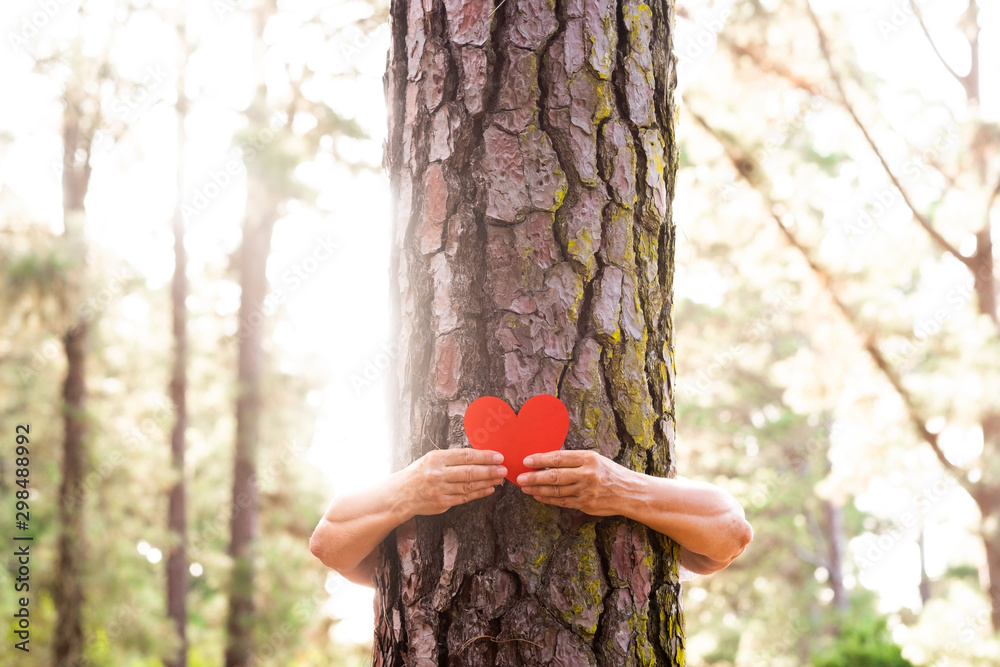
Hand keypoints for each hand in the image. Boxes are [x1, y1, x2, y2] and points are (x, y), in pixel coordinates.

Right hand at [400, 448, 506, 516]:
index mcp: (435, 458)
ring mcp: (440, 490)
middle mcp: (437, 474)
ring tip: (499, 478)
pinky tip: (489, 489)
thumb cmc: (418, 473)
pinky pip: (465, 498)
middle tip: (504, 468)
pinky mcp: (442, 503)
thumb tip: (478, 456)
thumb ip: (451, 458)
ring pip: (469, 486)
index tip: (498, 456)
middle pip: (470, 471)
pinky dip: (479, 493)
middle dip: (490, 470)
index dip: (484, 456)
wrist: (400, 495)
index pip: (465, 456)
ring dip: (487, 482)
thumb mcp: (430, 459)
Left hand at [517, 450, 633, 515]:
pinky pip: (562, 502)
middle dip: (534, 477)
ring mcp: (586, 491)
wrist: (629, 492)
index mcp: (588, 458)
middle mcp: (587, 474)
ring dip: (538, 489)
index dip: (541, 459)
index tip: (526, 461)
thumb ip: (574, 460)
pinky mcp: (585, 504)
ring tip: (525, 487)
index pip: (559, 458)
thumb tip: (548, 459)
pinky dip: (548, 499)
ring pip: (556, 490)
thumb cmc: (610, 473)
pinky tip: (538, 496)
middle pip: (555, 476)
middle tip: (520, 477)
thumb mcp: (595, 459)